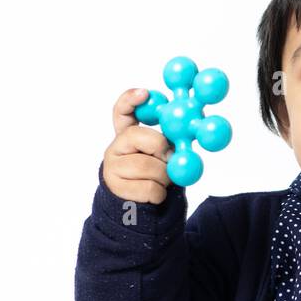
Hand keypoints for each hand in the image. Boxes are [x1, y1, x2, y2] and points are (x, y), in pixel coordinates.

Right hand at [102, 87, 173, 203]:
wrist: (141, 209)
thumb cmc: (154, 177)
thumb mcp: (162, 155)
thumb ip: (170, 141)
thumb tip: (188, 130)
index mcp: (126, 135)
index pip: (122, 111)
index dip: (130, 100)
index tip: (144, 92)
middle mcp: (115, 147)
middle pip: (139, 136)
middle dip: (161, 148)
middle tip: (168, 158)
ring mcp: (112, 167)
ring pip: (147, 166)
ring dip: (164, 176)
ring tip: (161, 181)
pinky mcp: (116, 188)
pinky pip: (149, 189)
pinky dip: (160, 194)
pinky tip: (155, 194)